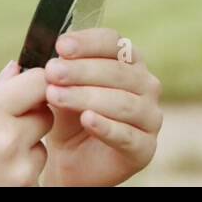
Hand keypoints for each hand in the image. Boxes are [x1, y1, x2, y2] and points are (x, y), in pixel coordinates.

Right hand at [0, 61, 51, 185]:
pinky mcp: (25, 188)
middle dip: (31, 114)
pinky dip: (21, 168)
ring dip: (27, 144)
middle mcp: (8, 139)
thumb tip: (17, 68)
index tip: (26, 88)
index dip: (34, 82)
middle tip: (4, 123)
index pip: (38, 83)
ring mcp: (19, 169)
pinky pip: (35, 169)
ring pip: (42, 144)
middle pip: (46, 114)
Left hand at [39, 28, 161, 186]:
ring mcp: (150, 116)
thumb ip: (61, 70)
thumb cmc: (69, 114)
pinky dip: (107, 126)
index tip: (61, 46)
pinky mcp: (145, 147)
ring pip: (123, 102)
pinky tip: (86, 120)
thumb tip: (54, 57)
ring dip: (87, 96)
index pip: (113, 43)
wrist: (71, 158)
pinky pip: (128, 135)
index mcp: (128, 62)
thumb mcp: (61, 87)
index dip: (88, 43)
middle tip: (51, 72)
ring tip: (55, 96)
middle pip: (118, 71)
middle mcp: (145, 85)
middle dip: (81, 70)